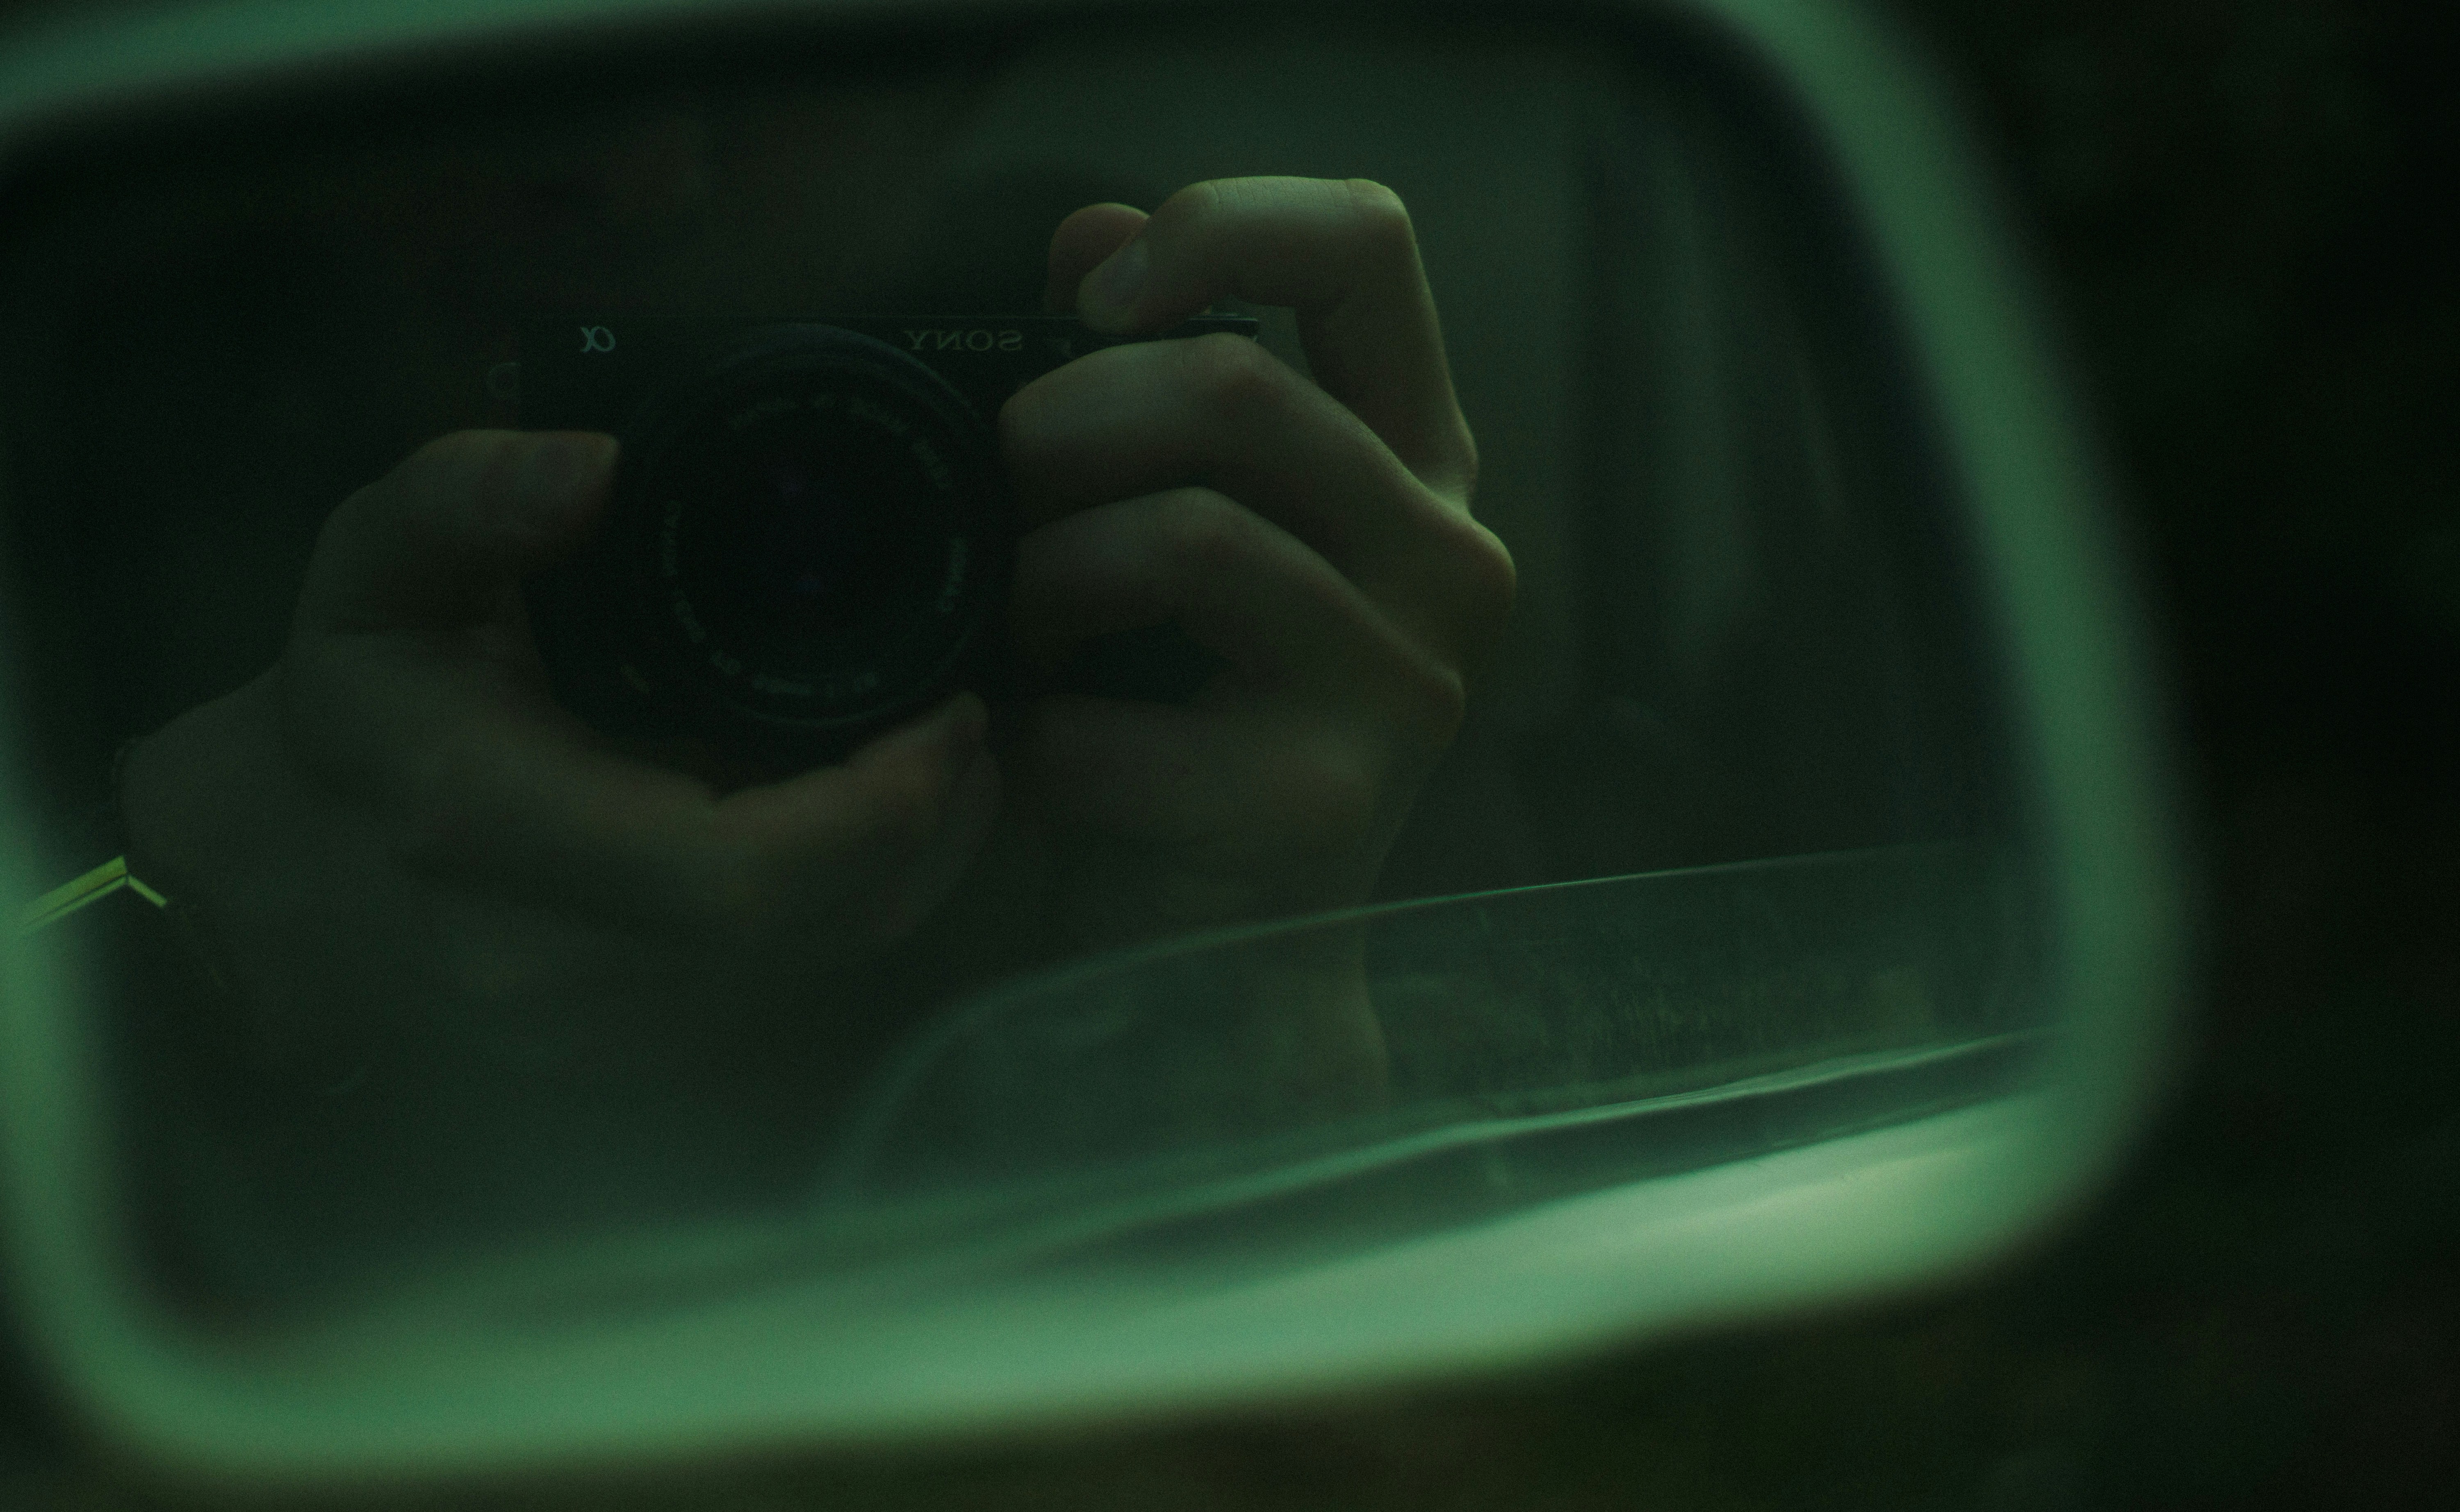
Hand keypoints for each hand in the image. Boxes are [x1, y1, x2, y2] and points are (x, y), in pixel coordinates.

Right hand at [115, 431, 1001, 1182]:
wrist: (301, 874)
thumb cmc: (358, 709)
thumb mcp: (373, 572)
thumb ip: (462, 500)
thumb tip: (591, 466)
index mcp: (487, 830)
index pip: (741, 874)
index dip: (880, 804)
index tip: (950, 708)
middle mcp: (552, 963)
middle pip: (820, 926)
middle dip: (931, 824)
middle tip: (969, 715)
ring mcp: (606, 1029)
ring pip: (829, 959)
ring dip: (914, 857)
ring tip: (943, 751)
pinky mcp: (646, 1048)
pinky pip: (804, 975)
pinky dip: (862, 889)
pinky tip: (874, 809)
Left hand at [994, 176, 1513, 949]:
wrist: (1217, 962)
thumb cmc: (1185, 725)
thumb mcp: (1181, 531)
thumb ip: (1149, 382)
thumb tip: (1090, 233)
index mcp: (1414, 463)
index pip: (1366, 245)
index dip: (1220, 225)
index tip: (1100, 298)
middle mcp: (1448, 558)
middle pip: (1239, 386)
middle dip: (1063, 426)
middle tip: (1001, 496)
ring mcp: (1407, 686)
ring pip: (1187, 536)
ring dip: (1045, 581)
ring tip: (1021, 633)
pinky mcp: (1327, 804)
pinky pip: (1125, 721)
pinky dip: (1042, 740)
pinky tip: (1041, 761)